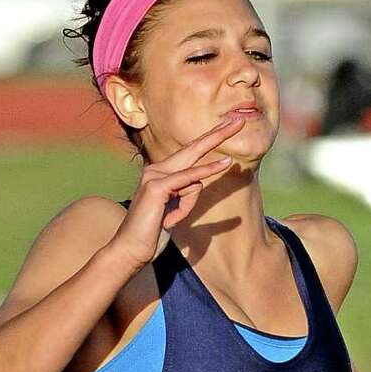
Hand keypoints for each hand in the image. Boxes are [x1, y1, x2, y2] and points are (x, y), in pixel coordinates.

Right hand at [110, 117, 245, 268]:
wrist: (130, 250)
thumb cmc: (151, 235)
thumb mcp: (174, 213)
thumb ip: (185, 196)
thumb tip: (198, 184)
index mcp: (161, 173)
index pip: (190, 154)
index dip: (210, 140)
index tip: (228, 128)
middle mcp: (156, 169)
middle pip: (194, 148)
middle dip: (218, 134)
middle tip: (240, 121)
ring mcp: (155, 175)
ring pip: (194, 179)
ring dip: (187, 207)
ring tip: (168, 219)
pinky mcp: (157, 187)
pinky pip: (189, 179)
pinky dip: (207, 172)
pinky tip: (225, 164)